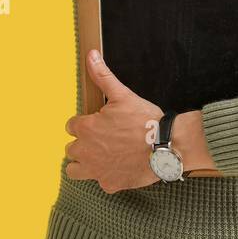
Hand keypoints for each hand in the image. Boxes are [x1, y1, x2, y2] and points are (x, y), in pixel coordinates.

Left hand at [64, 50, 162, 193]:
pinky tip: (119, 168)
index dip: (83, 124)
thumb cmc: (144, 120)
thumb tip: (91, 55)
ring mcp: (96, 170)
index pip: (70, 127)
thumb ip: (102, 76)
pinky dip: (106, 176)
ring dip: (83, 164)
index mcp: (86, 128)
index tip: (97, 124)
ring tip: (99, 157)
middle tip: (101, 140)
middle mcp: (86, 151)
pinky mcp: (109, 183)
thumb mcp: (122, 94)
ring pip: (74, 170)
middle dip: (83, 143)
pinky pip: (99, 182)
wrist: (166, 145)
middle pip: (71, 149)